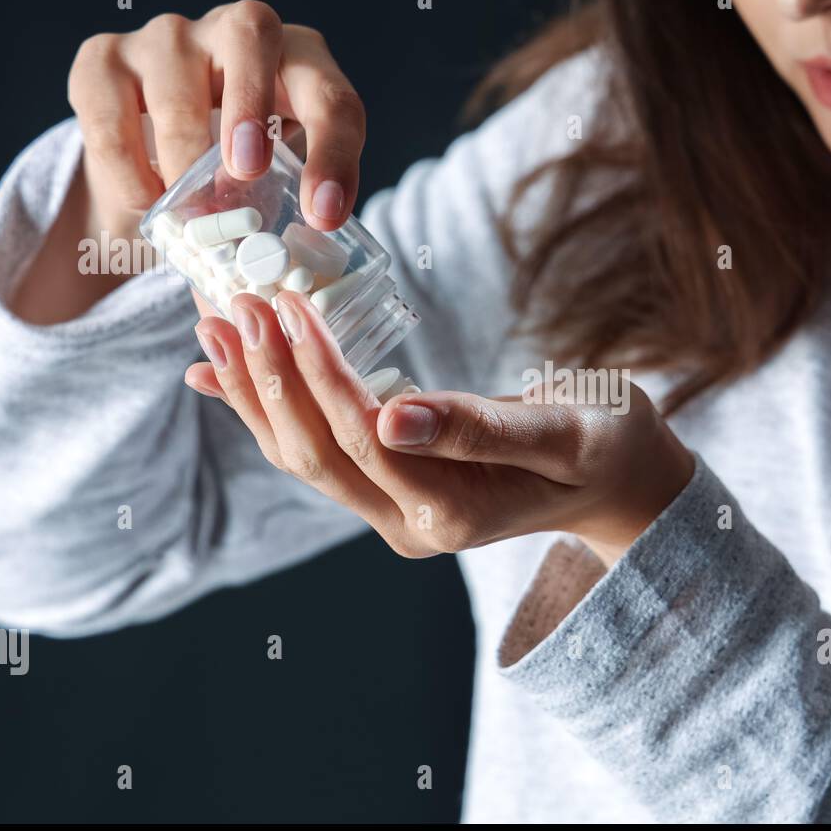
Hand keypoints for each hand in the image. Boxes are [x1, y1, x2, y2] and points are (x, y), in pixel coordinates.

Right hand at [18, 1, 364, 323]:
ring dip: (183, 153)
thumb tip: (280, 314)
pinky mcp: (104, 60)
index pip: (332, 99)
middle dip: (249, 102)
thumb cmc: (240, 180)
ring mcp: (169, 39)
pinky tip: (145, 204)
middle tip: (245, 173)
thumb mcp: (279, 199)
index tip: (324, 217)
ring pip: (175, 73)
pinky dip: (126, 164)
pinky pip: (109, 106)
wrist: (161, 156)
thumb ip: (286, 235)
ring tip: (190, 215)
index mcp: (303, 67)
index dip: (333, 156)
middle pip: (251, 33)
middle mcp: (239, 34)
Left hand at [185, 292, 696, 566]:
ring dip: (257, 393)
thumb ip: (484, 427)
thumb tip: (393, 415)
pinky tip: (225, 374)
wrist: (616, 481)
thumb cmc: (608, 444)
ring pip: (306, 457)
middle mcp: (414, 525)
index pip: (365, 439)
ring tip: (214, 328)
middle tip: (232, 305)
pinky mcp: (390, 494)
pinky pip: (319, 453)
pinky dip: (271, 410)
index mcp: (456, 511)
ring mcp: (397, 515)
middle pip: (318, 454)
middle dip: (269, 380)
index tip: (283, 305)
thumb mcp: (568, 430)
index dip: (319, 373)